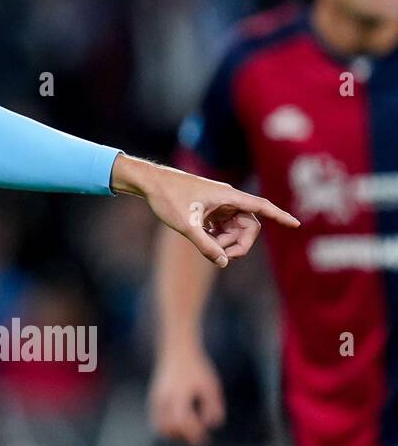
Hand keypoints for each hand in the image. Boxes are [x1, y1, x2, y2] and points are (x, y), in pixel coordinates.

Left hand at [110, 154, 299, 266]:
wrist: (149, 183)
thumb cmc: (167, 198)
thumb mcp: (186, 225)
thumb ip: (206, 245)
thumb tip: (223, 263)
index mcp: (228, 197)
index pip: (261, 207)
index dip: (279, 217)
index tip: (296, 224)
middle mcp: (227, 199)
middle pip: (249, 225)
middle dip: (239, 243)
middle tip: (220, 255)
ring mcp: (218, 204)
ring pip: (235, 228)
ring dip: (226, 241)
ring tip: (206, 246)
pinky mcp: (209, 208)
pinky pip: (222, 226)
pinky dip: (217, 237)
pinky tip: (202, 240)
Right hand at [149, 346, 225, 445]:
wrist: (176, 352)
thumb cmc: (196, 369)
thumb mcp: (211, 385)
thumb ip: (214, 406)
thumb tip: (211, 425)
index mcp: (178, 394)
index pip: (181, 420)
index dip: (193, 432)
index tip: (206, 437)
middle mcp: (163, 399)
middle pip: (167, 428)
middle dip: (184, 436)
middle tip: (199, 434)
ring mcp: (156, 400)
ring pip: (159, 427)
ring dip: (175, 434)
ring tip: (190, 429)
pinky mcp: (153, 401)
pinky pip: (156, 422)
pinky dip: (168, 428)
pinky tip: (183, 423)